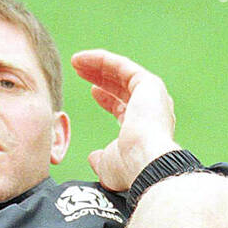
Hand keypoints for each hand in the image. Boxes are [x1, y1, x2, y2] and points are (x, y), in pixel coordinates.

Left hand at [71, 50, 177, 191]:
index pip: (124, 107)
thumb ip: (101, 159)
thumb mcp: (109, 166)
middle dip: (100, 77)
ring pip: (121, 73)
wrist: (145, 162)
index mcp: (143, 128)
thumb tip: (93, 158)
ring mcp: (152, 95)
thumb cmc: (128, 169)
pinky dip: (101, 60)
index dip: (107, 98)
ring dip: (97, 65)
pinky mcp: (148, 83)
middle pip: (121, 87)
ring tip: (75, 61)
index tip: (92, 91)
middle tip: (79, 70)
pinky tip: (82, 59)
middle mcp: (151, 109)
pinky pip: (121, 65)